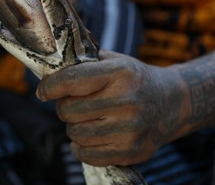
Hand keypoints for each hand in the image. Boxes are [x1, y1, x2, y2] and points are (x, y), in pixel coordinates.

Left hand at [36, 50, 186, 166]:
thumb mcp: (115, 61)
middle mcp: (127, 101)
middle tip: (74, 103)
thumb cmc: (134, 79)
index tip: (43, 91)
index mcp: (120, 73)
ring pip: (75, 134)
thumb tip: (49, 64)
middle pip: (68, 110)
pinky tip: (90, 135)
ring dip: (73, 127)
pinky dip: (80, 147)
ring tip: (86, 118)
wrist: (171, 103)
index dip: (50, 87)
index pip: (72, 80)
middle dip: (64, 107)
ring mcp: (131, 129)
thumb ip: (84, 61)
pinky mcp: (131, 151)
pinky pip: (86, 154)